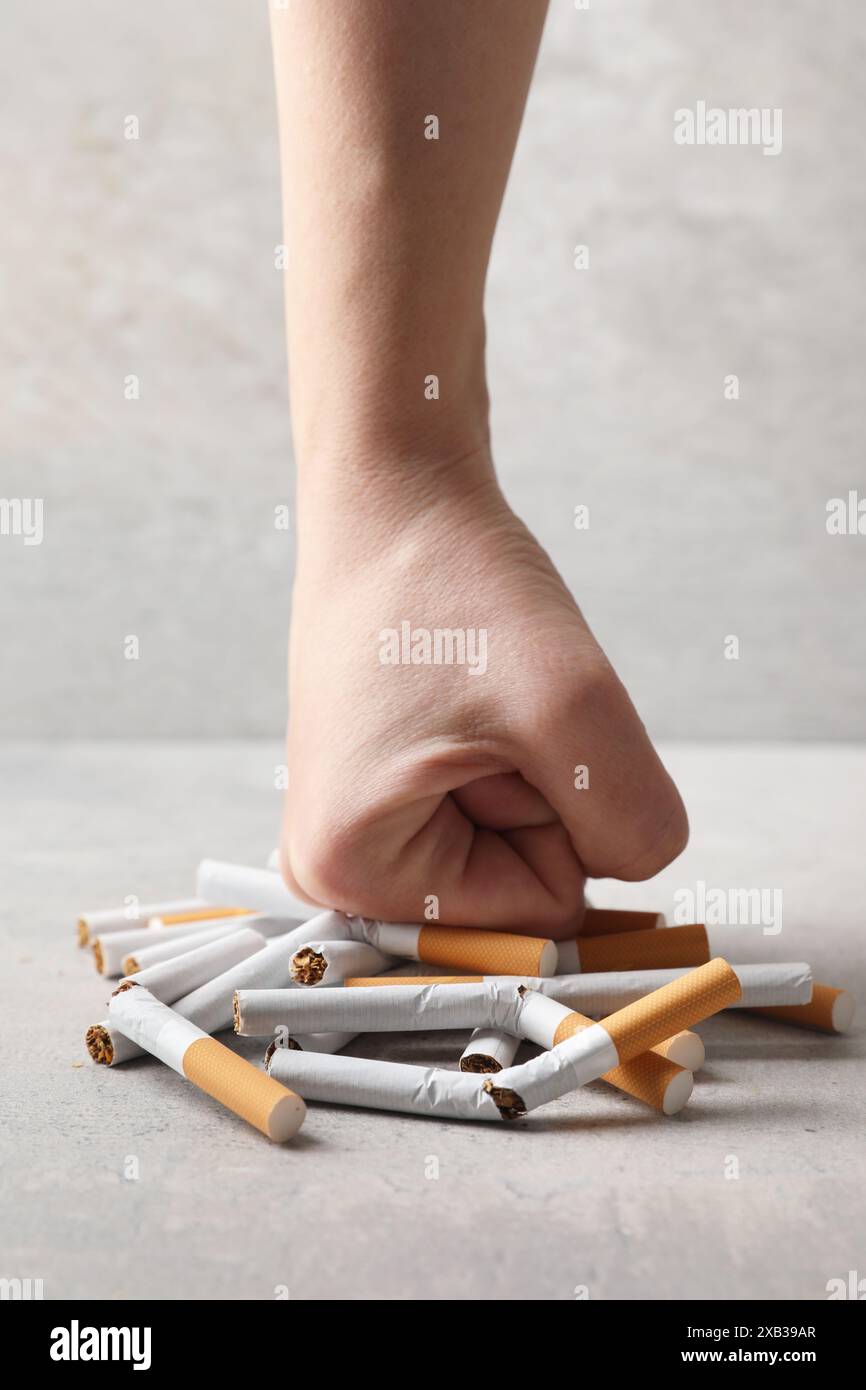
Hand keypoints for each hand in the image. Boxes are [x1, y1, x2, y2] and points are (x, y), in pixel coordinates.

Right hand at [280, 453, 687, 939]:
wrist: (396, 493)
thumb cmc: (453, 582)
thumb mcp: (572, 705)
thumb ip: (634, 822)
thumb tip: (638, 866)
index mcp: (350, 872)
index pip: (539, 911)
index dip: (559, 813)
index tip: (501, 722)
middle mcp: (336, 868)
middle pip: (525, 883)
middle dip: (541, 788)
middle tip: (487, 697)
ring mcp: (358, 827)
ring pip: (519, 839)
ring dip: (529, 760)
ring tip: (472, 685)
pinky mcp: (382, 789)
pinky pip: (497, 801)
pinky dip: (513, 744)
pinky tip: (465, 687)